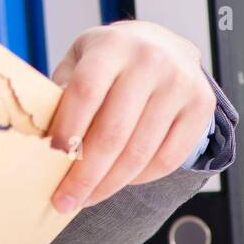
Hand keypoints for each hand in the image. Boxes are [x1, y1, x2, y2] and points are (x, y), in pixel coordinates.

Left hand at [48, 20, 215, 212]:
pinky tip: (119, 182)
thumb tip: (41, 139)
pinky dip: (140, 178)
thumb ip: (61, 92)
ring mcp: (180, 85)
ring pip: (141, 151)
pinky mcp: (201, 107)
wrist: (161, 43)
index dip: (68, 128)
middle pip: (114, 131)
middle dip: (85, 174)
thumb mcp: (78, 60)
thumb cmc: (108, 59)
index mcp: (112, 47)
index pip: (86, 91)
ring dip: (110, 184)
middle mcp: (151, 62)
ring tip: (87, 198)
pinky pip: (168, 157)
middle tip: (64, 200)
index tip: (51, 158)